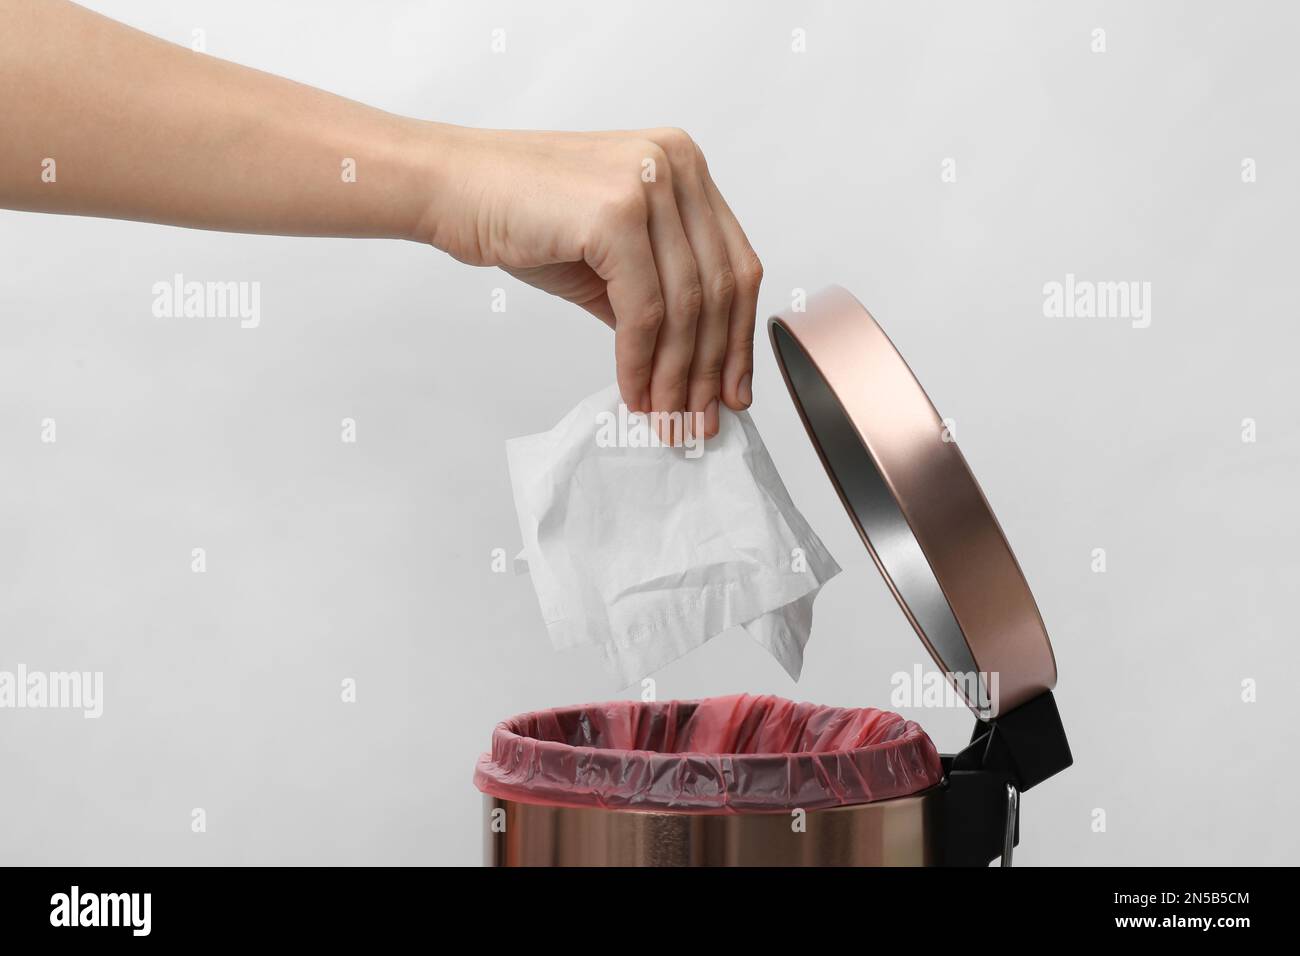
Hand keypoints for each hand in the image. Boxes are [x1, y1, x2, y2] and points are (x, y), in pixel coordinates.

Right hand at [417, 126, 761, 438]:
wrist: (451, 188)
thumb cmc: (520, 216)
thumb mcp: (609, 256)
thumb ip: (657, 295)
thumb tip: (692, 366)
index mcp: (684, 165)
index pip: (735, 264)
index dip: (739, 337)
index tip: (733, 389)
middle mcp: (678, 164)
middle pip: (720, 288)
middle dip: (711, 367)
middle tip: (700, 421)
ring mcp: (649, 183)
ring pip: (687, 305)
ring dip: (677, 376)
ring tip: (667, 420)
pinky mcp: (617, 212)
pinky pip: (645, 310)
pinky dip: (642, 362)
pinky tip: (635, 393)